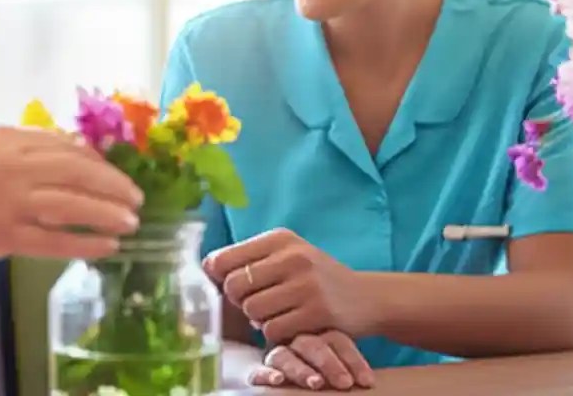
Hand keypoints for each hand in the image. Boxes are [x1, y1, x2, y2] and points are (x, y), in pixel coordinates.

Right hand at [0, 126, 143, 261]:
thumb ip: (33, 144)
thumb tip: (84, 151)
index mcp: (7, 139)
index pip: (65, 147)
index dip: (99, 162)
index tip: (118, 176)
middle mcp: (8, 167)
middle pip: (73, 173)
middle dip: (112, 186)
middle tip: (136, 198)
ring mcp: (6, 203)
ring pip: (68, 206)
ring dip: (105, 215)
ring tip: (130, 222)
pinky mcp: (4, 236)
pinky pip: (52, 241)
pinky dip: (83, 244)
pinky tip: (106, 246)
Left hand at [204, 228, 378, 343]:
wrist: (367, 297)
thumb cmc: (316, 278)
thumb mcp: (288, 256)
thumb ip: (250, 259)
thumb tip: (205, 266)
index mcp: (280, 239)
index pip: (224, 259)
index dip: (219, 279)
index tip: (231, 287)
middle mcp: (293, 256)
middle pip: (234, 287)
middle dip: (239, 302)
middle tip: (255, 304)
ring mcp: (306, 284)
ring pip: (252, 310)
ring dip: (259, 319)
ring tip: (275, 314)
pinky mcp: (318, 312)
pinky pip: (274, 330)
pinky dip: (276, 333)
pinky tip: (290, 325)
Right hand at [251, 331, 373, 390]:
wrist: (252, 355)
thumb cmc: (309, 361)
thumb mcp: (330, 356)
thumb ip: (346, 361)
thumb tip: (372, 379)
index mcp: (316, 333)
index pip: (336, 339)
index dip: (352, 360)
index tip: (367, 382)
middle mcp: (294, 340)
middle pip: (312, 345)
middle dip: (329, 364)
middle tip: (344, 383)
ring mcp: (273, 354)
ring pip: (285, 356)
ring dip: (300, 369)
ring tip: (315, 383)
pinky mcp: (250, 370)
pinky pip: (256, 370)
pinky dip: (265, 374)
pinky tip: (276, 380)